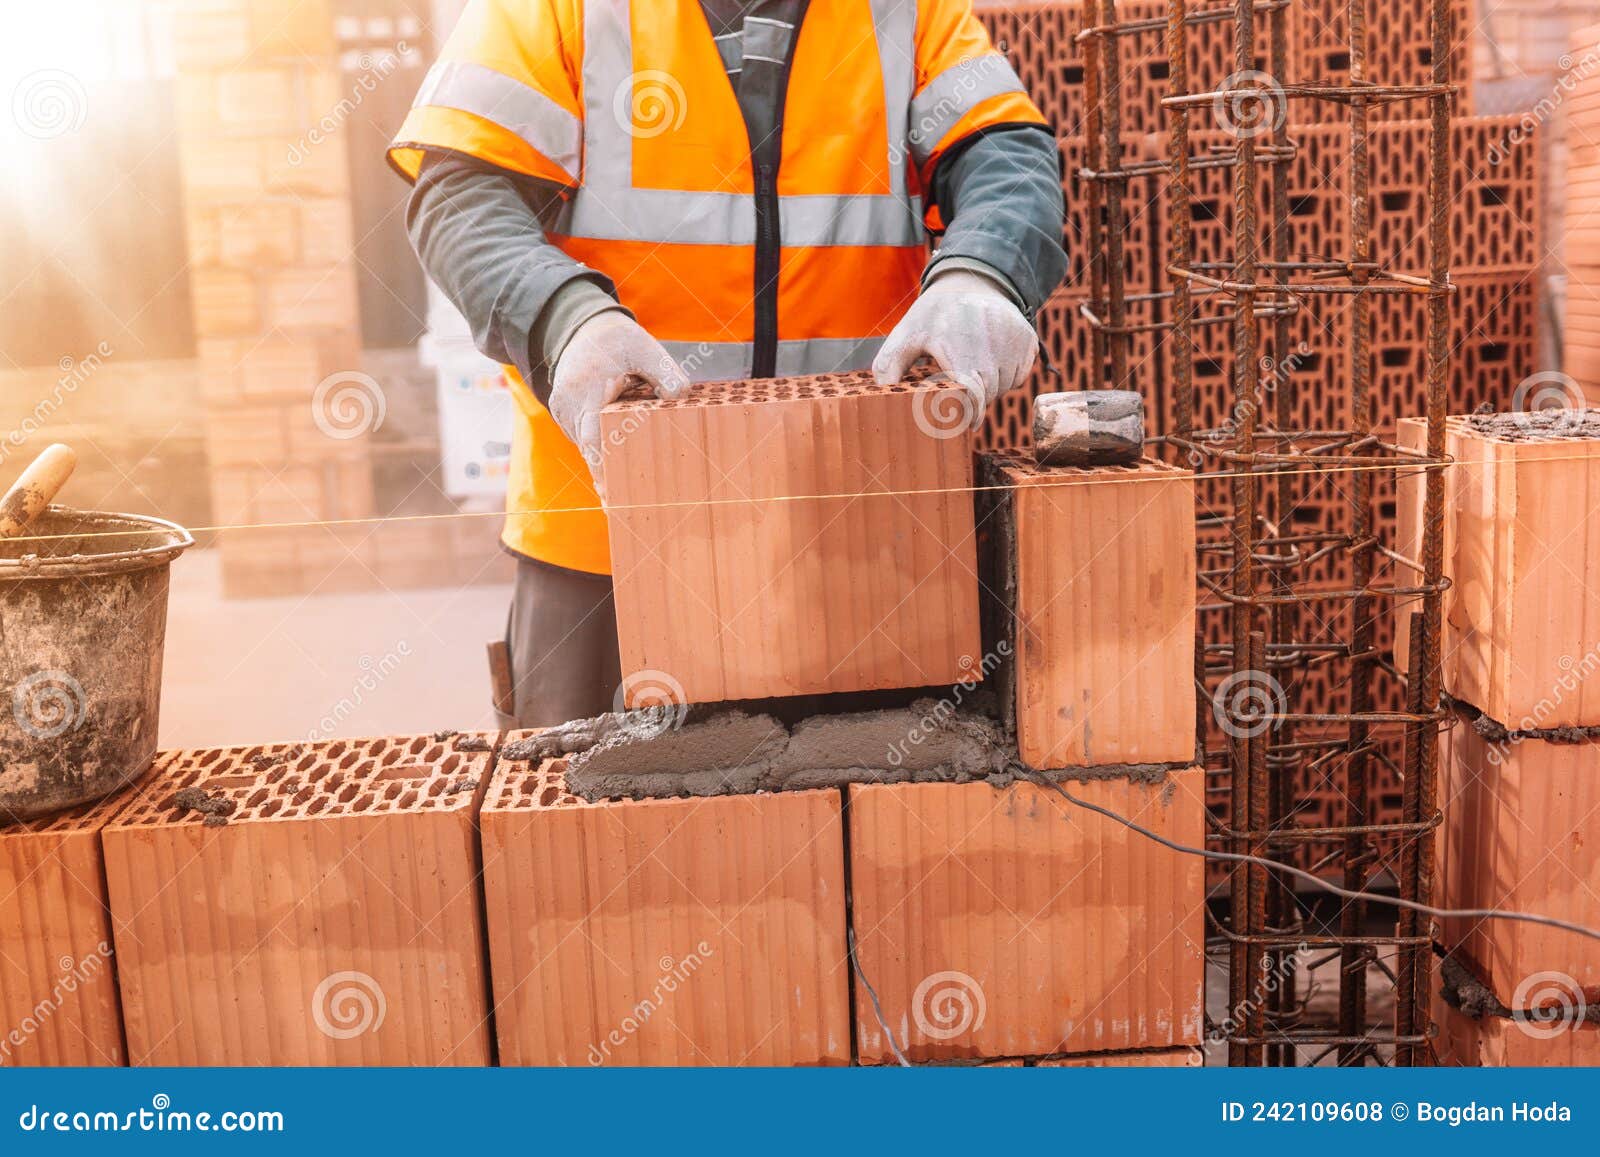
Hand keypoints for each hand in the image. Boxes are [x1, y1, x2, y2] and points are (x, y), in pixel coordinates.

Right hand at [550, 310, 689, 499]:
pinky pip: (584, 439)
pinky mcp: (566, 415)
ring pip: (586, 447)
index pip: (593, 438)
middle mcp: (570, 405)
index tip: (613, 492)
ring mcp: (564, 412)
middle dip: (604, 480)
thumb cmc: (615, 339)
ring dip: (604, 467)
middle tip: (619, 510)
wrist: (579, 328)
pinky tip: (617, 472)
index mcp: (587, 390)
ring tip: (621, 500)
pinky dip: (599, 453)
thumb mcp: (643, 346)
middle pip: (588, 451)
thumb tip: (681, 396)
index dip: (604, 467)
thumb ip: (664, 371)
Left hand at [872, 269, 1037, 414]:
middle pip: (987, 396)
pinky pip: (1019, 373)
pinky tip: (990, 355)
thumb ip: (891, 362)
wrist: (972, 281)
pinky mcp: (1028, 341)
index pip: (971, 400)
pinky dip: (1006, 373)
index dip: (968, 415)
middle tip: (960, 386)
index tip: (964, 423)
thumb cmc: (936, 314)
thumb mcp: (908, 333)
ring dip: (991, 385)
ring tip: (973, 364)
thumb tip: (883, 389)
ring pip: (1005, 386)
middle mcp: (993, 350)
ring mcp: (1014, 345)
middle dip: (974, 399)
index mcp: (962, 353)